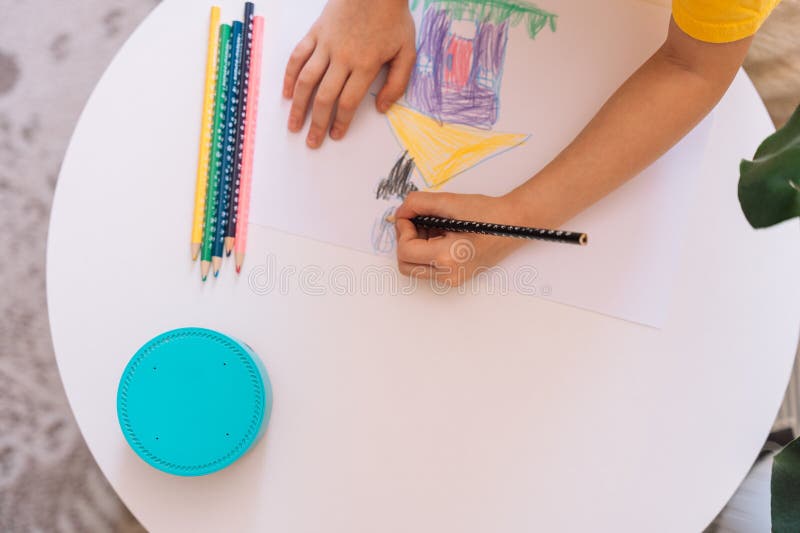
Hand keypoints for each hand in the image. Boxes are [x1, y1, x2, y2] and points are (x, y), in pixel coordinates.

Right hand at [283, 0, 415, 147]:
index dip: (340, 122)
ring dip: (298, 106)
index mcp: (366, 64)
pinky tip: (287, 93)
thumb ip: (397, 82)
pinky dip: (290, 76)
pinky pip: (298, 57)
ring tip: (293, 125)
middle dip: (317, 123)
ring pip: (307, 80)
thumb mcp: (407, 50)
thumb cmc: (392, 18)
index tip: (335, 135)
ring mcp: (326, 45)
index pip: (348, 102)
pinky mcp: (315, 33)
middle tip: (312, 141)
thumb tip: (382, 108)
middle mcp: (343, 57)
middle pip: (325, 97)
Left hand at [393, 191, 529, 286]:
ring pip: (415, 268)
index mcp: (448, 257)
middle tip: (416, 222)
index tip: (409, 215)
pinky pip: (428, 269)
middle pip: (405, 265)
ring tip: (432, 228)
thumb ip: (419, 204)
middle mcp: (449, 274)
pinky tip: (440, 236)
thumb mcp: (450, 202)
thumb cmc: (488, 214)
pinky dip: (426, 253)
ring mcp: (452, 280)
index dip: (402, 230)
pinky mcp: (455, 278)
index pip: (405, 250)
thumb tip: (401, 211)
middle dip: (405, 241)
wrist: (514, 225)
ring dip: (415, 247)